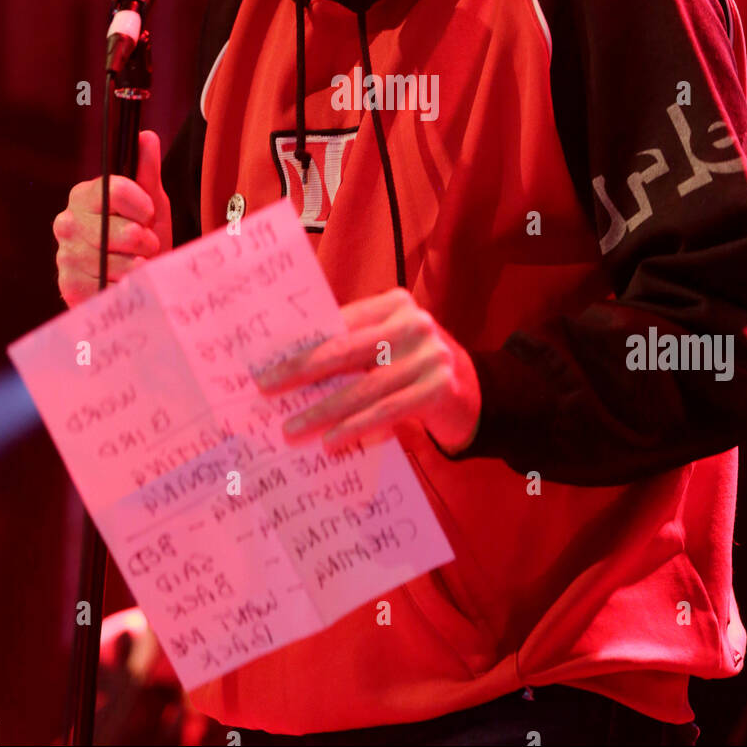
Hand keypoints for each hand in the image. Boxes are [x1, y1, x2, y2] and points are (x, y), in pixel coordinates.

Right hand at [53, 130, 172, 307]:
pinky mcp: (68, 286)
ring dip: (136, 267)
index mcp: (85, 195)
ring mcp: (65, 255)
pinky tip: (122, 282)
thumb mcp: (152, 202)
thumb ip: (147, 171)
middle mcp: (67, 222)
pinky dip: (122, 287)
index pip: (113, 190)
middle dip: (144, 241)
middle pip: (119, 231)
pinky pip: (105, 286)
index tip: (148, 214)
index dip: (140, 205)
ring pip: (114, 262)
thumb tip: (146, 137)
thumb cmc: (145, 235)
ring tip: (137, 265)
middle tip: (147, 245)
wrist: (140, 277)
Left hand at [257, 287, 481, 454]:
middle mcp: (414, 324)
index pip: (340, 322)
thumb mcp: (390, 347)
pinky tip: (331, 442)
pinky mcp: (439, 389)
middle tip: (265, 388)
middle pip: (346, 348)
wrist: (480, 393)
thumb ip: (354, 349)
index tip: (267, 361)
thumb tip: (291, 370)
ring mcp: (429, 356)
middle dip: (301, 370)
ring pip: (364, 387)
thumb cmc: (416, 368)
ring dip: (322, 410)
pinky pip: (387, 411)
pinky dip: (356, 427)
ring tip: (292, 429)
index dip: (303, 342)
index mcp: (395, 304)